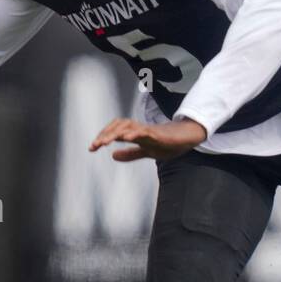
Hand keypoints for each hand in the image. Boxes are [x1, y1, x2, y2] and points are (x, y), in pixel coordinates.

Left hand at [89, 117, 206, 161]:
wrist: (188, 138)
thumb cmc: (168, 143)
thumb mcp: (147, 152)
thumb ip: (130, 154)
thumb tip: (112, 156)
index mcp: (136, 133)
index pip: (116, 130)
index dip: (103, 136)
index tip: (92, 148)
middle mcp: (140, 129)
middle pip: (119, 125)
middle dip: (105, 134)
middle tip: (94, 146)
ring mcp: (149, 130)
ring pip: (129, 127)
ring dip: (115, 133)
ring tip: (104, 142)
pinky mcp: (159, 134)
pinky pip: (144, 131)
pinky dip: (134, 133)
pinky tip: (125, 138)